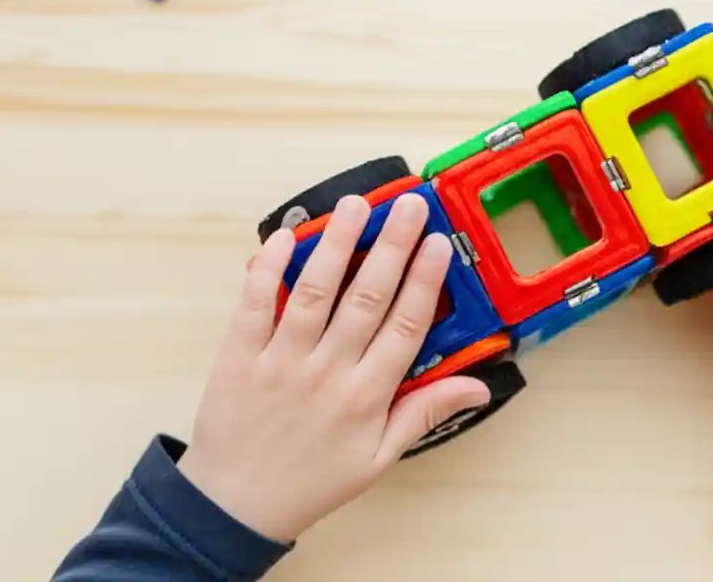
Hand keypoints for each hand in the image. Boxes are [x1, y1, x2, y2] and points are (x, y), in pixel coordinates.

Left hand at [177, 195, 491, 541]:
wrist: (234, 507)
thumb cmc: (312, 482)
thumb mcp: (378, 459)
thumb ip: (424, 413)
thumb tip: (478, 386)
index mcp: (366, 397)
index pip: (405, 327)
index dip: (425, 281)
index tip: (440, 243)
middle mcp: (328, 372)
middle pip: (367, 298)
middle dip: (392, 246)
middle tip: (410, 204)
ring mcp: (281, 361)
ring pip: (314, 291)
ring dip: (337, 244)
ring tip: (356, 204)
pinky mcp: (240, 356)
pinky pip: (255, 304)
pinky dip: (269, 268)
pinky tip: (287, 235)